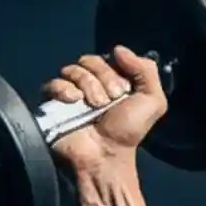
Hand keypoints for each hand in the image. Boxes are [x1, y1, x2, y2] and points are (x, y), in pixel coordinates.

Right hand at [41, 45, 168, 172]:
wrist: (104, 156)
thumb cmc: (128, 132)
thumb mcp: (153, 101)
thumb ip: (146, 71)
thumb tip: (119, 50)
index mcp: (114, 80)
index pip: (109, 57)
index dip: (116, 70)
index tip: (123, 91)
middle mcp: (92, 84)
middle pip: (90, 60)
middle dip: (104, 79)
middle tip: (109, 101)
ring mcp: (71, 92)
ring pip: (72, 69)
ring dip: (87, 86)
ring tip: (94, 107)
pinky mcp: (53, 103)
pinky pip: (53, 83)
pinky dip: (64, 90)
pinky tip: (73, 102)